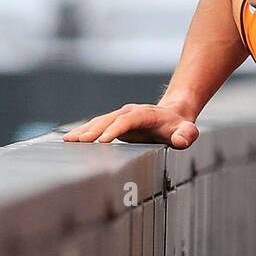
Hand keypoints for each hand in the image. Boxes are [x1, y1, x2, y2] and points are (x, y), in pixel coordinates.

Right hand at [62, 102, 199, 148]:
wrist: (173, 115)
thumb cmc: (179, 126)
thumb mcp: (187, 130)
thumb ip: (186, 135)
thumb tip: (180, 140)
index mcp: (144, 114)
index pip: (126, 120)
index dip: (114, 130)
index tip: (102, 142)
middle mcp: (129, 112)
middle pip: (107, 120)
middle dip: (92, 131)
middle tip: (77, 142)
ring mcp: (120, 117)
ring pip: (98, 122)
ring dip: (83, 131)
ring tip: (68, 141)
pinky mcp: (114, 123)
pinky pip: (97, 127)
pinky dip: (84, 133)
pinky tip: (70, 140)